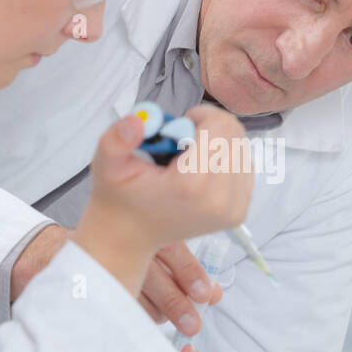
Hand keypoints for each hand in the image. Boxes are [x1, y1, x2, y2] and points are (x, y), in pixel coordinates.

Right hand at [12, 227, 222, 336]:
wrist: (51, 252)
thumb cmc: (109, 250)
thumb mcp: (147, 249)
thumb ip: (180, 268)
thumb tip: (214, 293)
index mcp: (139, 227)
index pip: (171, 248)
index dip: (191, 274)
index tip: (207, 294)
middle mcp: (120, 242)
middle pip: (153, 275)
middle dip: (177, 302)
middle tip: (193, 322)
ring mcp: (100, 262)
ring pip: (134, 292)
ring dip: (157, 313)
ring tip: (174, 327)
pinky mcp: (84, 280)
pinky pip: (112, 302)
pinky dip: (131, 317)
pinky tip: (143, 326)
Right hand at [76, 107, 252, 294]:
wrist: (130, 235)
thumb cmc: (121, 196)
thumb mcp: (107, 163)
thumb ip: (117, 138)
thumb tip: (137, 121)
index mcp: (191, 185)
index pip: (221, 125)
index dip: (198, 116)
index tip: (177, 129)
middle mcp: (220, 200)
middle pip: (235, 134)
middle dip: (208, 128)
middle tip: (180, 144)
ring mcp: (233, 209)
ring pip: (242, 148)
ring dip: (217, 143)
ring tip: (188, 160)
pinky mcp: (239, 212)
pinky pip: (245, 166)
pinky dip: (225, 160)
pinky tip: (201, 170)